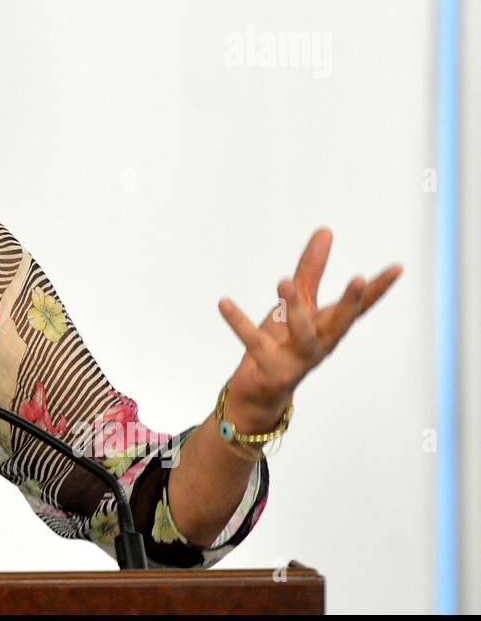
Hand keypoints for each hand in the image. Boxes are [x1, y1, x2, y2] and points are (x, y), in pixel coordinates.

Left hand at [216, 227, 402, 432]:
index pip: (359, 306)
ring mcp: (298, 360)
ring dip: (294, 307)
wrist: (259, 390)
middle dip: (351, 302)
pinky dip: (239, 322)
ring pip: (301, 334)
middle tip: (359, 277)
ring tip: (283, 281)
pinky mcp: (272, 370)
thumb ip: (311, 269)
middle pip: (340, 323)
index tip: (398, 267)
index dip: (378, 289)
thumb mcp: (298, 302)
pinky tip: (223, 302)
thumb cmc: (283, 342)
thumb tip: (326, 230)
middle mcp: (320, 344)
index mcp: (328, 327)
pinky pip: (254, 343)